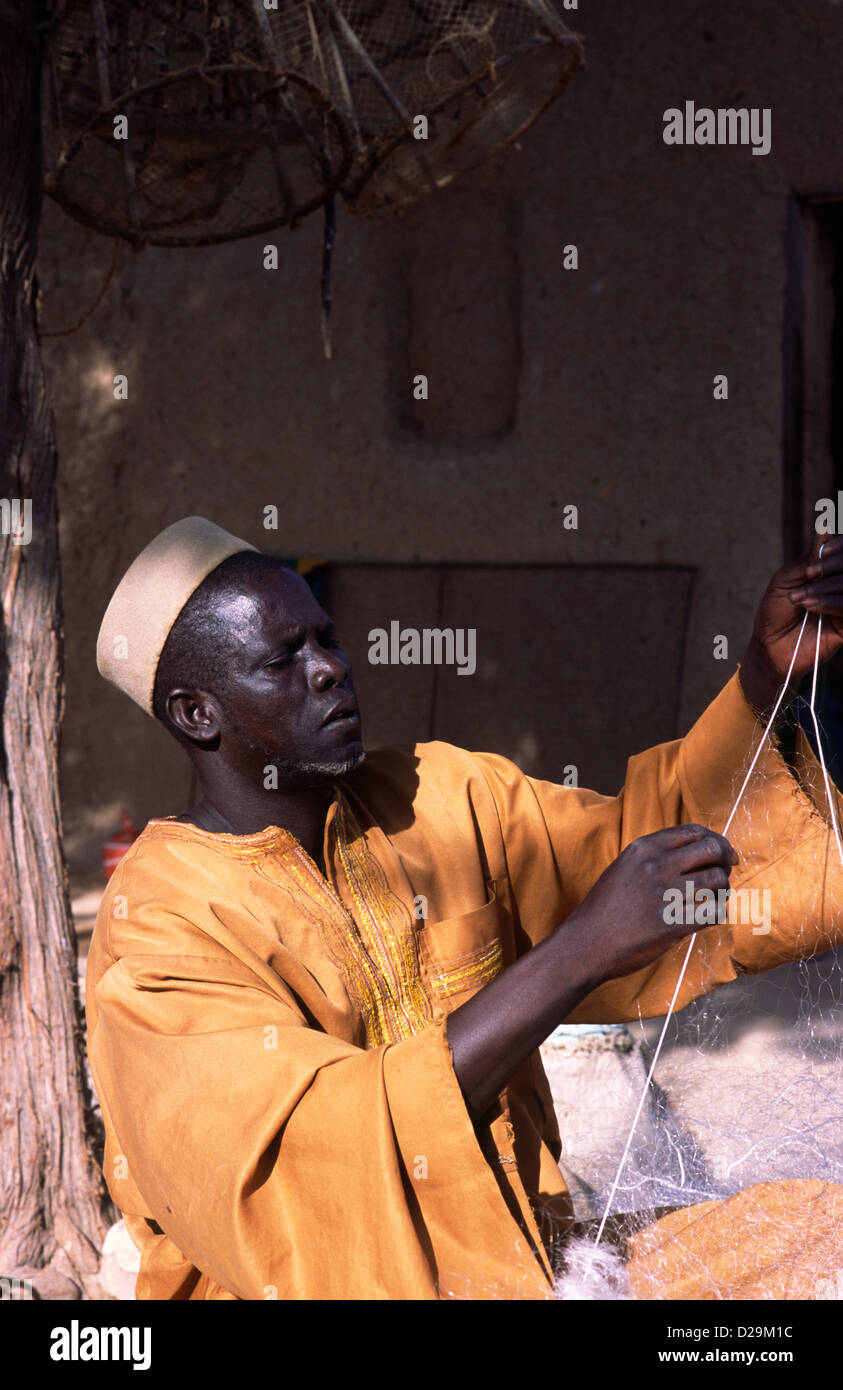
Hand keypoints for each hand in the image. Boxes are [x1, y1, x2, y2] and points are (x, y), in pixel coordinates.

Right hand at [561, 823, 738, 988]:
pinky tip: (710, 915)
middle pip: (711, 850)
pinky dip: (718, 911)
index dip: (715, 840)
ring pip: (717, 879)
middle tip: (727, 871)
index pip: (693, 831)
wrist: (585, 944)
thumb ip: (654, 857)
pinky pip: (713, 911)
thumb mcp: (624, 868)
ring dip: (724, 888)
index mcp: (643, 849)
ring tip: (717, 896)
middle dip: (726, 860)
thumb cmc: (605, 909)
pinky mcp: (673, 924)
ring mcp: (665, 895)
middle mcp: (656, 866)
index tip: (723, 852)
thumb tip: (694, 853)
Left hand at [741, 536, 842, 713]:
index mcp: (827, 571)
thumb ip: (809, 559)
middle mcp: (839, 584)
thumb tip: (826, 530)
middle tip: (811, 574)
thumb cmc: (775, 612)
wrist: (770, 646)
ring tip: (801, 598)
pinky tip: (811, 606)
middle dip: (833, 564)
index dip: (840, 546)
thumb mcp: (786, 580)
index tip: (824, 551)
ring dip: (825, 587)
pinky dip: (830, 603)